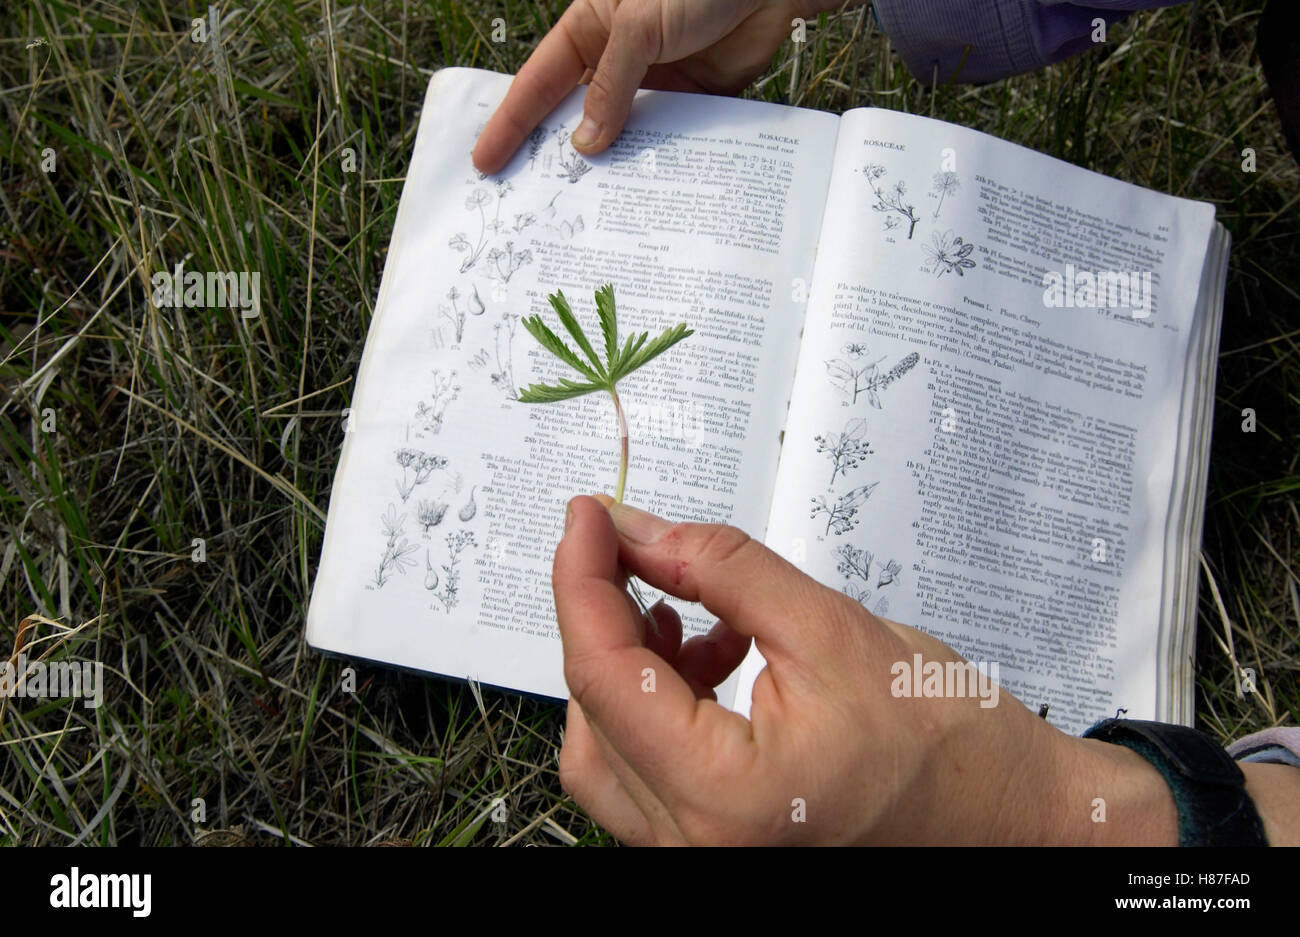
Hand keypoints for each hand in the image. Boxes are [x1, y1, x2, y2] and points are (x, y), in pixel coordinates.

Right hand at [472, 0, 836, 174]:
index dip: (511, 123)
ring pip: (622, 132)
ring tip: (588, 212)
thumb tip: (586, 145)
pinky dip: (657, 163)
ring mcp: (656, 79)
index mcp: (590, 27)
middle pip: (575, 113)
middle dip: (555, 154)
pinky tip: (645, 194)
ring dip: (610, 167)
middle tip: (529, 200)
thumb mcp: (641, 26)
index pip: (539, 82)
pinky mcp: (694, 97)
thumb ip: (612, 86)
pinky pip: (667, 137)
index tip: (486, 162)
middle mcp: (617, 56)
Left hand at [552, 494, 1181, 843]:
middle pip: (593, 713)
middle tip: (631, 548)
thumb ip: (723, 571)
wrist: (1006, 812)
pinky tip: (708, 652)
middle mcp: (697, 844)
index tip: (587, 518)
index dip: (583, 580)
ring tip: (688, 611)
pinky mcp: (712, 840)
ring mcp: (700, 851)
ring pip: (607, 746)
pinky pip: (644, 769)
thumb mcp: (831, 628)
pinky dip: (656, 701)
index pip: (606, 676)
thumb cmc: (949, 744)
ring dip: (629, 664)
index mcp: (727, 796)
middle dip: (604, 618)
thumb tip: (643, 533)